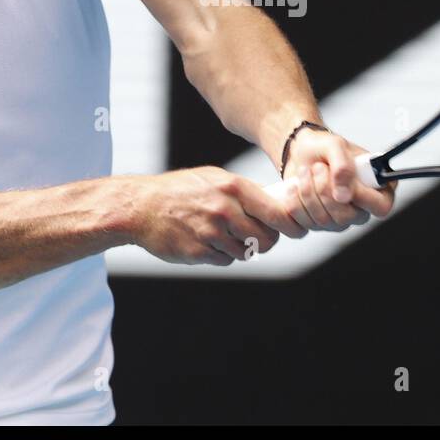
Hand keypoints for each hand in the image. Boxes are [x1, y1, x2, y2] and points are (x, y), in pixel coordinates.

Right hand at [125, 166, 307, 265]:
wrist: (142, 207)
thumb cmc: (181, 190)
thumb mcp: (214, 179)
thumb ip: (244, 192)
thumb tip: (277, 204)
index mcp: (233, 188)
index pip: (277, 213)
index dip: (291, 225)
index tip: (298, 230)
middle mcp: (225, 210)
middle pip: (267, 238)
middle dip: (267, 240)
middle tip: (259, 236)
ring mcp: (212, 233)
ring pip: (247, 252)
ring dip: (242, 248)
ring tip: (224, 234)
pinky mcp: (199, 252)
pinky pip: (226, 260)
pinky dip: (222, 255)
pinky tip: (208, 241)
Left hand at [279, 129, 396, 231]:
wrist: (300, 152)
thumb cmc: (323, 148)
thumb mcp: (335, 145)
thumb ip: (343, 166)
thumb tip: (344, 195)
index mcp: (376, 188)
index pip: (380, 207)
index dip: (361, 197)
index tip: (340, 179)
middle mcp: (360, 208)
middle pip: (346, 217)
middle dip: (324, 189)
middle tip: (318, 167)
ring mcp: (338, 220)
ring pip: (323, 221)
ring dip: (307, 192)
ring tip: (305, 171)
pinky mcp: (317, 224)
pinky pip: (304, 225)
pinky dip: (295, 203)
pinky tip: (294, 187)